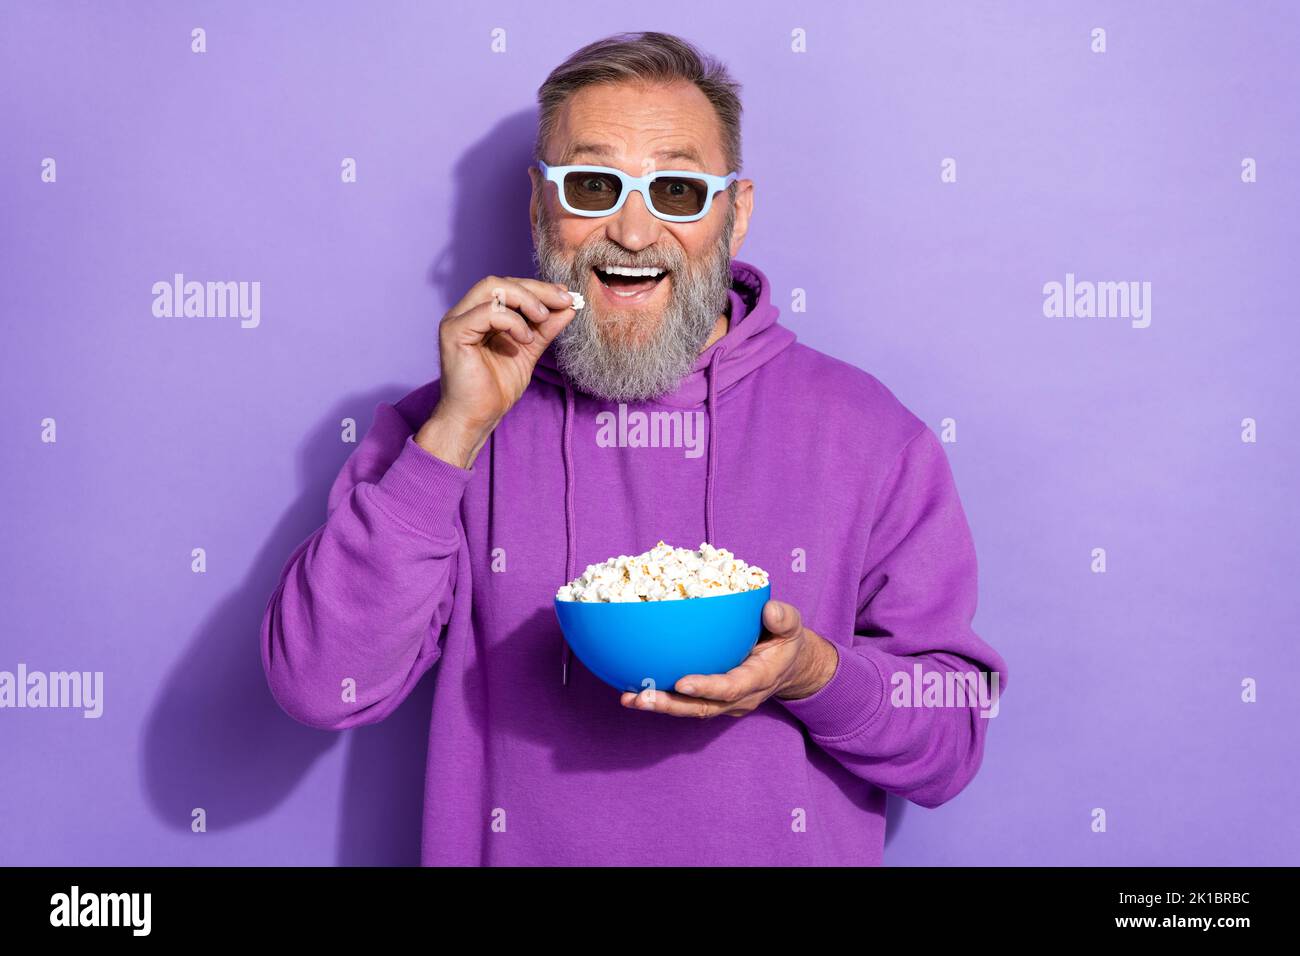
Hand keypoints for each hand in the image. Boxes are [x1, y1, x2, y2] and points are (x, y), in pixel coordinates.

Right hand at [417, 276, 577, 467]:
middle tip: (562, 301)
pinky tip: (525, 339)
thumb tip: (568, 306)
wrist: (477, 418)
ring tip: (543, 318)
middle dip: (535, 289)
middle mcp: (465, 312)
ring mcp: (457, 320)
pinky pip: (487, 312)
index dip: (539, 288)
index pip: (509, 286)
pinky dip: (512, 321)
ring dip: (525, 300)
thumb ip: (545, 328)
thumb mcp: (529, 351)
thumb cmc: (496, 389)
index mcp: (480, 313)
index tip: (566, 297)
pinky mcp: (454, 333)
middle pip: (500, 282)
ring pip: (492, 288)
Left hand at [619, 600, 838, 717]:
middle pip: (702, 708)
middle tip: (641, 697)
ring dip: (659, 706)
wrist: (790, 667)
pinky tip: (632, 688)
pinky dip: (661, 697)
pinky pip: (685, 702)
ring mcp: (724, 703)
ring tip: (629, 698)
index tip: (681, 683)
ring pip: (689, 709)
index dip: (706, 687)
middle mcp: (739, 698)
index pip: (730, 687)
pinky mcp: (712, 700)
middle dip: (670, 705)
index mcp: (757, 679)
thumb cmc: (785, 642)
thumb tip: (769, 610)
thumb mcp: (792, 627)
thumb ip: (783, 619)